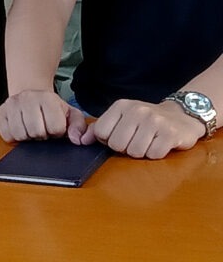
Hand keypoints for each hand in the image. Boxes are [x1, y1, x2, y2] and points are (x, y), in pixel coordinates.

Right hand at [0, 89, 88, 142]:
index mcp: (48, 98)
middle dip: (41, 135)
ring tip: (31, 129)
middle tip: (42, 129)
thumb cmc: (51, 107)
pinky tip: (20, 129)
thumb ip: (78, 126)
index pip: (55, 128)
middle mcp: (28, 98)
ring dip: (27, 137)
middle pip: (36, 132)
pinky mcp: (0, 112)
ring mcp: (11, 104)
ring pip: (20, 135)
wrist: (30, 93)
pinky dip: (14, 137)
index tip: (54, 126)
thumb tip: (76, 140)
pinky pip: (6, 135)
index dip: (57, 132)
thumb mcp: (70, 113)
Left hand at [80, 99, 204, 158]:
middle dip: (125, 148)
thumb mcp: (121, 118)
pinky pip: (153, 155)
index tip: (120, 135)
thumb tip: (80, 141)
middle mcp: (137, 110)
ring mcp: (155, 121)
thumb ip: (99, 128)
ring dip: (141, 152)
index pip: (101, 133)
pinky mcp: (170, 134)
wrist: (181, 116)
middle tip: (136, 139)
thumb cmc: (145, 120)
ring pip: (134, 152)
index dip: (109, 140)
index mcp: (121, 106)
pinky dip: (155, 154)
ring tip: (148, 141)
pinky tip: (159, 144)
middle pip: (117, 145)